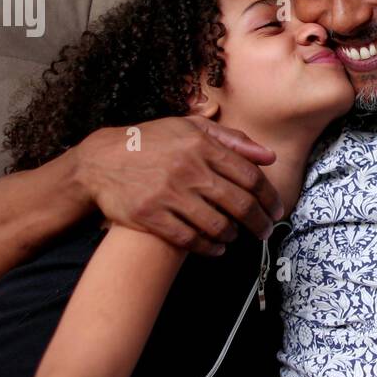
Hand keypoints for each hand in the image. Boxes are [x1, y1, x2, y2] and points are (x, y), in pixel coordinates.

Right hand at [73, 116, 284, 254]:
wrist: (100, 162)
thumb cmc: (151, 143)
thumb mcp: (189, 128)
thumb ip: (232, 140)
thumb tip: (269, 156)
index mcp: (201, 146)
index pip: (250, 176)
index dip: (270, 197)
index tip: (276, 209)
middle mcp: (188, 170)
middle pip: (240, 204)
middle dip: (259, 222)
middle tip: (265, 232)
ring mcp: (169, 194)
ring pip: (217, 225)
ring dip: (232, 235)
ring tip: (234, 236)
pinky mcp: (151, 217)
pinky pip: (190, 239)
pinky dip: (208, 247)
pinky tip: (215, 247)